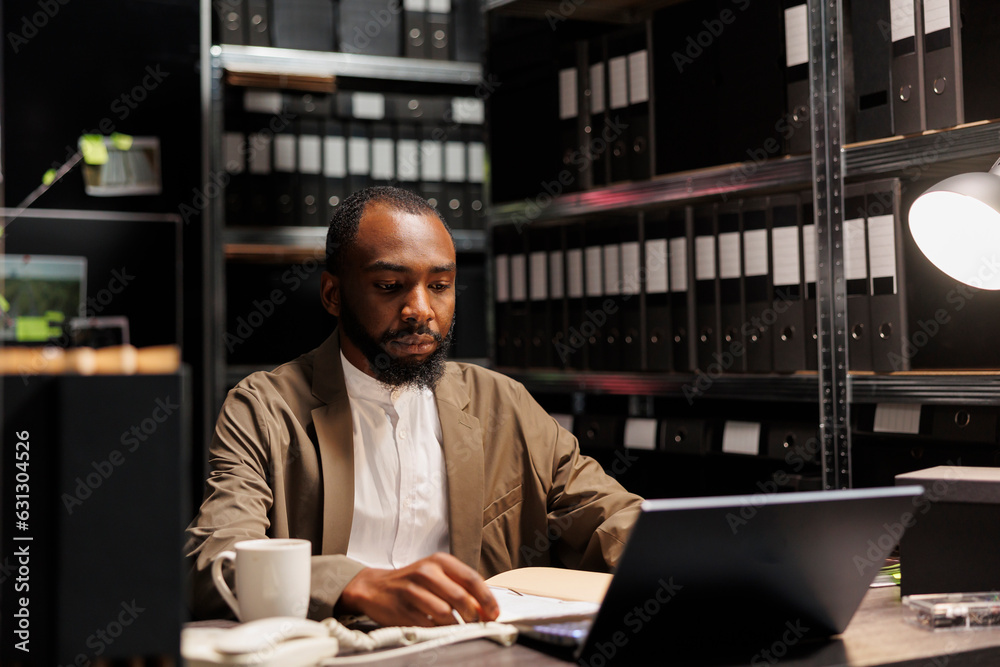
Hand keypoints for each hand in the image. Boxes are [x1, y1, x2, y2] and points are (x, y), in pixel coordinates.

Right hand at [339, 553, 498, 626]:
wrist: (375, 587)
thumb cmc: (412, 582)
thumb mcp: (436, 575)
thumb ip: (460, 587)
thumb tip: (486, 608)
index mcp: (440, 561)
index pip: (472, 579)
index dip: (487, 599)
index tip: (495, 614)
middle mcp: (427, 572)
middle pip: (461, 598)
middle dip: (474, 616)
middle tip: (477, 624)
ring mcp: (413, 590)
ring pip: (446, 614)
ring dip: (457, 626)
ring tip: (458, 628)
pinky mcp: (403, 609)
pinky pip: (429, 625)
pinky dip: (438, 631)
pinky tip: (439, 629)